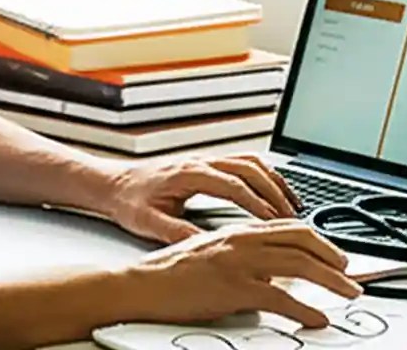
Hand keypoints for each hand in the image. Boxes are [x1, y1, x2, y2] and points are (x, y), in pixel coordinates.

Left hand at [105, 154, 301, 244]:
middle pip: (250, 170)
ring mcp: (205, 159)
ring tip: (294, 205)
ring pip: (251, 162)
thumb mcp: (149, 223)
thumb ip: (178, 233)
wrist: (112, 183)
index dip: (257, 204)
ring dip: (275, 181)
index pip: (232, 186)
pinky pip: (244, 162)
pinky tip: (275, 191)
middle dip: (275, 193)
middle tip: (294, 217)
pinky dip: (265, 175)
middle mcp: (200, 162)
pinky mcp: (207, 163)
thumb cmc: (128, 201)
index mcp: (188, 175)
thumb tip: (207, 246)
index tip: (276, 221)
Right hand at [125, 219, 361, 327]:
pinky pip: (280, 298)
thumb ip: (244, 257)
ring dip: (330, 279)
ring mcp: (238, 262)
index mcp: (237, 230)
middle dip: (332, 256)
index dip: (319, 239)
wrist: (141, 284)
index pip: (289, 226)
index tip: (336, 254)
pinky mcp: (232, 287)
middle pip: (301, 239)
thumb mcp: (213, 253)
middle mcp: (241, 239)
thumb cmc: (171, 272)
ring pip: (298, 264)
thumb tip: (274, 274)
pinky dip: (304, 309)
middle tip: (350, 273)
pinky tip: (316, 318)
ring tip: (347, 293)